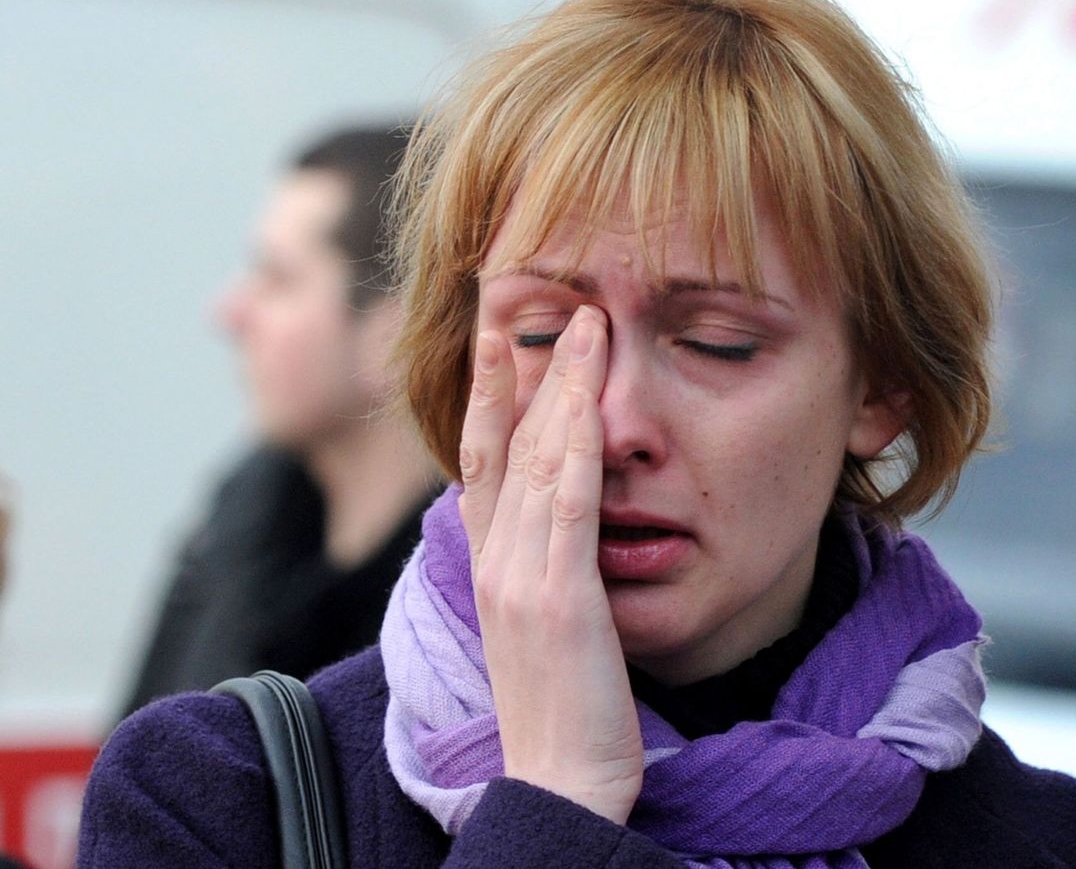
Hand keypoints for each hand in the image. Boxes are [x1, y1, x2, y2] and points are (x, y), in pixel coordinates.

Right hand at [458, 306, 643, 823]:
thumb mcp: (549, 625)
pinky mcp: (559, 601)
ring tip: (581, 322)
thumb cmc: (567, 711)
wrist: (561, 783)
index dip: (490, 393)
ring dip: (558, 385)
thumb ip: (550, 568)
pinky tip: (588, 404)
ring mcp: (522, 578)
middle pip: (497, 443)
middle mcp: (494, 561)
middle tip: (530, 297)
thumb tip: (569, 522)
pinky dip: (575, 449)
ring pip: (534, 460)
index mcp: (490, 566)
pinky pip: (568, 508)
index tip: (503, 335)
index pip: (482, 459)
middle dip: (516, 366)